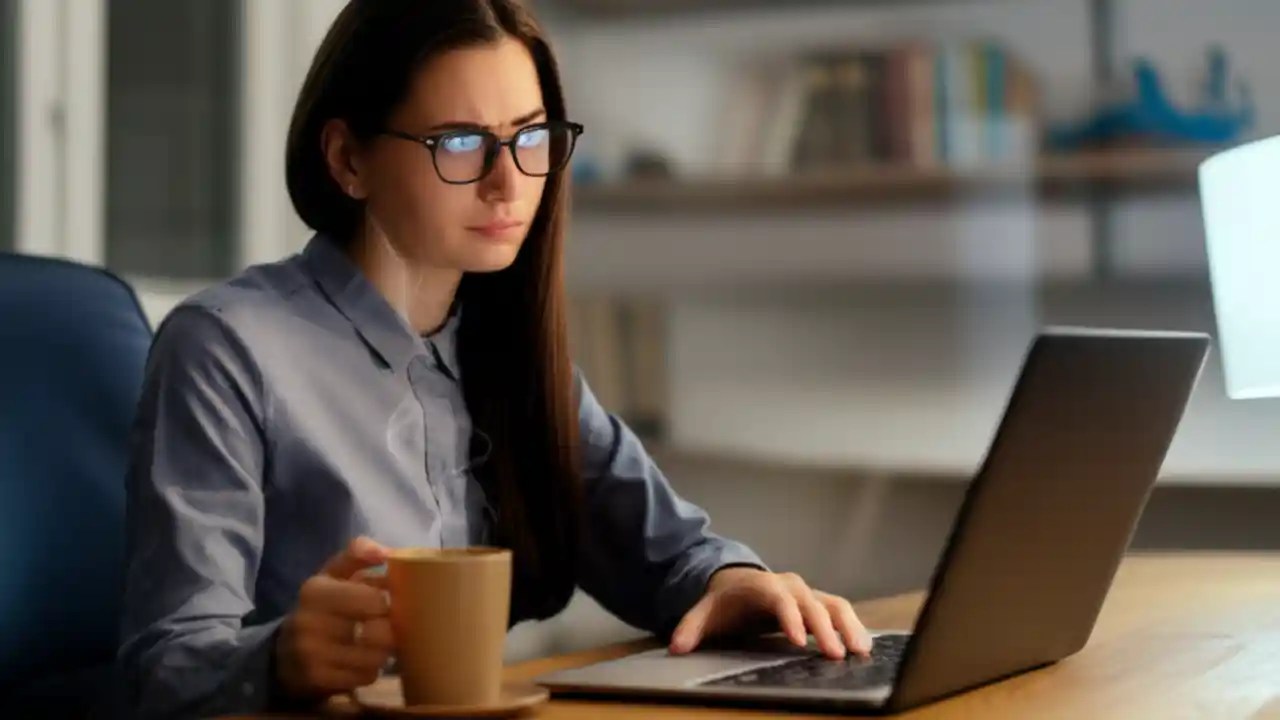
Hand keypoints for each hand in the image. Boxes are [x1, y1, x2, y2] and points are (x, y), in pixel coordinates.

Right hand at [274, 537, 394, 698]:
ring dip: (383, 653)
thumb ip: (357, 554)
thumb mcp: (332, 575)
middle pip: (378, 631)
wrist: (283, 653)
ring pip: (375, 657)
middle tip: (387, 628)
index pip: (374, 599)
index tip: (386, 604)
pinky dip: (370, 671)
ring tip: (376, 646)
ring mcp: (311, 654)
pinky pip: (364, 677)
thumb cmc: (320, 608)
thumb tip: (385, 552)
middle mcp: (309, 622)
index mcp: (316, 591)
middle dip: (390, 630)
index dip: (388, 603)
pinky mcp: (316, 681)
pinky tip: (361, 663)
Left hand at [669, 567, 872, 659]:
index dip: (790, 618)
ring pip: (834, 605)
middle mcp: (791, 587)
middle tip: (836, 655)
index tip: (798, 641)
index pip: (780, 599)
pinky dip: (854, 626)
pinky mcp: (819, 604)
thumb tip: (677, 647)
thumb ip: (691, 627)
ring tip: (861, 651)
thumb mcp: (705, 611)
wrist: (738, 582)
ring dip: (849, 626)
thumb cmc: (726, 601)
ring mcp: (808, 594)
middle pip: (813, 603)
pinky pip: (840, 611)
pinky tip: (863, 647)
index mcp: (764, 586)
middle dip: (826, 629)